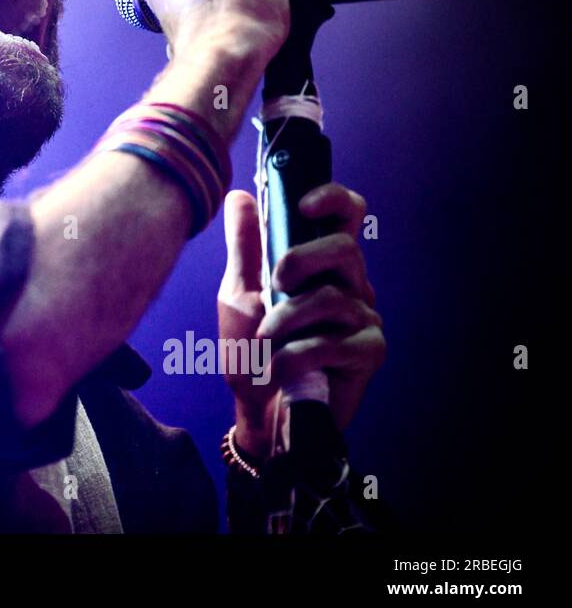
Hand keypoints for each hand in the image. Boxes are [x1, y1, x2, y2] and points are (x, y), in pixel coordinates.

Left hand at [216, 185, 385, 459]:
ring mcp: (363, 318)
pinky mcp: (369, 353)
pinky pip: (335, 341)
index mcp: (322, 265)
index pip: (344, 217)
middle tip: (275, 282)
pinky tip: (280, 368)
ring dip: (287, 319)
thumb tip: (239, 196)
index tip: (303, 203)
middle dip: (302, 260)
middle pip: (345, 247)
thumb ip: (246, 247)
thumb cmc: (251, 352)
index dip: (333, 199)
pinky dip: (296, 355)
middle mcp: (350, 285)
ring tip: (265, 341)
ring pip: (334, 297)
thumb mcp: (239, 293)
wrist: (257, 411)